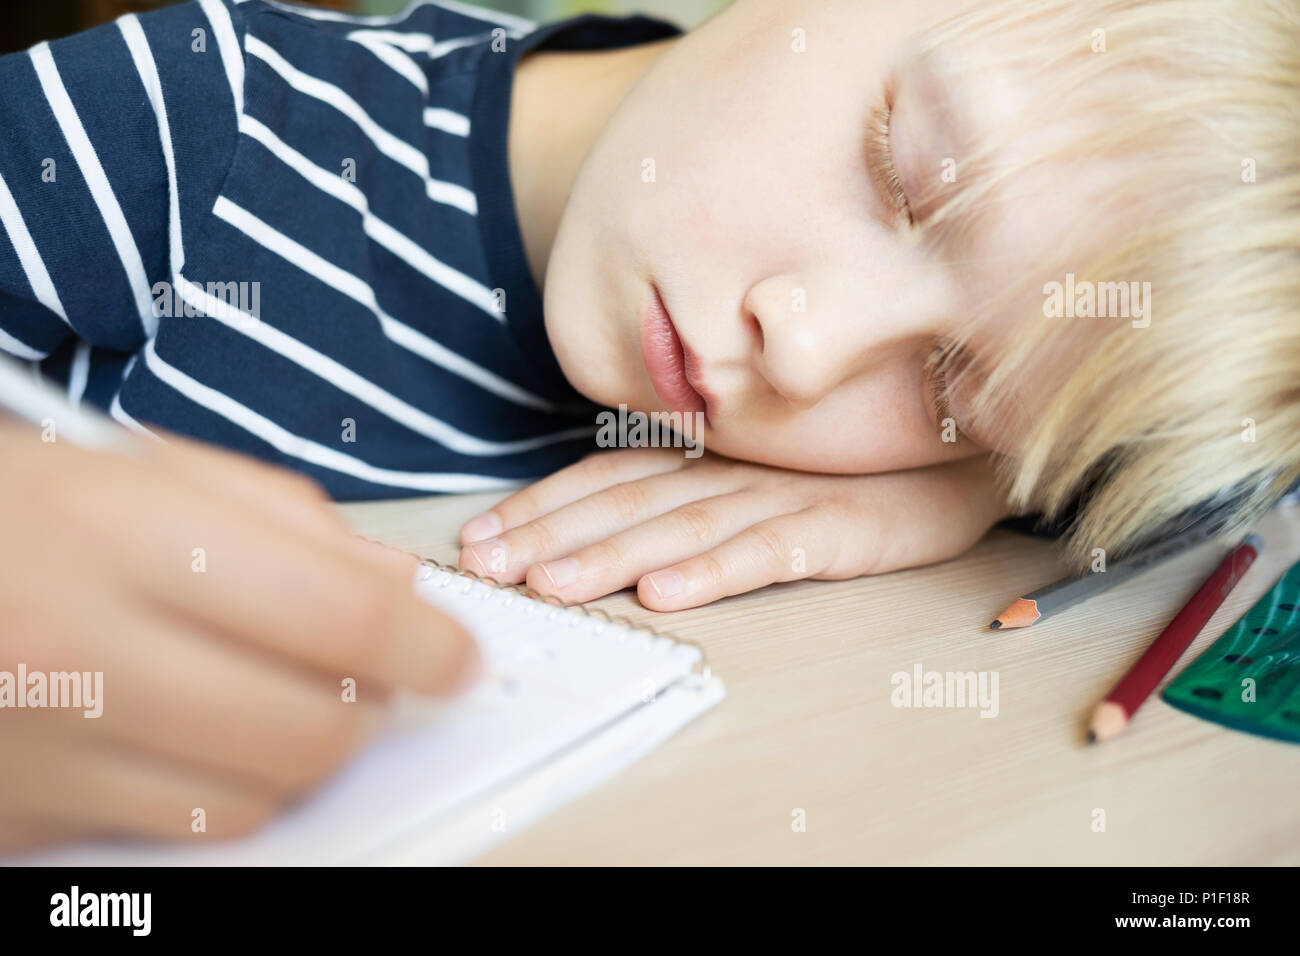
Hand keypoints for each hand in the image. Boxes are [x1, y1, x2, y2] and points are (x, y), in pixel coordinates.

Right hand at [0, 420, 477, 849]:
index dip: (432, 645)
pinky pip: (179, 832)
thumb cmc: (12, 507)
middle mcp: (77, 650)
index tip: (462, 657)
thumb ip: (284, 519)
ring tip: (288, 696)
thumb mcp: (139, 468)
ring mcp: (43, 748)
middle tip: (383, 678)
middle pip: (311, 729)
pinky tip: (211, 736)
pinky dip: (230, 791)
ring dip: (308, 755)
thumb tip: (400, 591)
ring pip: (256, 798)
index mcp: (119, 533)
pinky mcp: (24, 814)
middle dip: (376, 707)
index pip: (340, 617)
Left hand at [457, 448, 1011, 609]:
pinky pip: (768, 550)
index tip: (479, 538)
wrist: (959, 450)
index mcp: (707, 452)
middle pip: (625, 500)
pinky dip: (714, 572)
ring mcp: (782, 492)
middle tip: (487, 568)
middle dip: (549, 535)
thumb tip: (605, 520)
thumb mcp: (755, 471)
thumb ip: (689, 485)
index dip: (540, 505)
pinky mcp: (837, 523)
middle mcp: (732, 466)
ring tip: (552, 584)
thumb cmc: (847, 467)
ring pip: (681, 525)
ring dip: (611, 554)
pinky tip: (667, 594)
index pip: (605, 475)